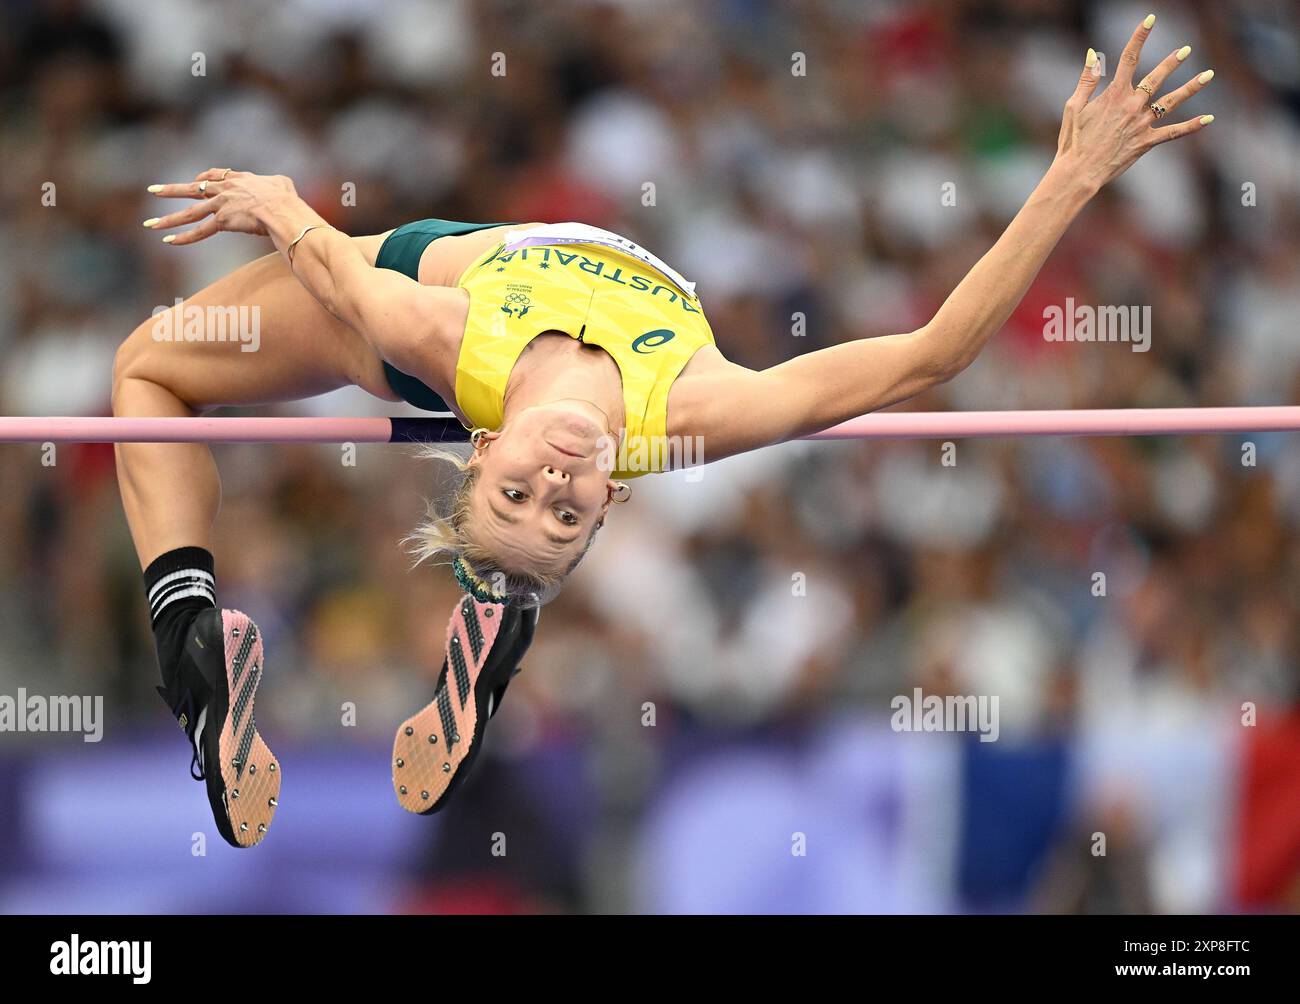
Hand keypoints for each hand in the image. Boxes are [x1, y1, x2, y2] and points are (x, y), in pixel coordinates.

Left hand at [143, 169, 298, 244]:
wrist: (281, 210)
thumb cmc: (287, 200)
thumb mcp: (283, 184)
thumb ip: (276, 183)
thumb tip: (282, 188)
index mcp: (239, 179)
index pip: (216, 176)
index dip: (204, 178)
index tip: (196, 180)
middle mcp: (225, 189)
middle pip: (193, 189)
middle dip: (171, 191)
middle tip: (153, 191)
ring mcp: (221, 204)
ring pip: (190, 212)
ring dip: (168, 219)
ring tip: (150, 224)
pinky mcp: (222, 220)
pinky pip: (200, 231)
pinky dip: (185, 237)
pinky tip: (170, 242)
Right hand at [1054, 15, 1213, 192]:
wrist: (1079, 172)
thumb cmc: (1073, 141)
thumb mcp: (1073, 107)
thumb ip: (1087, 79)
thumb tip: (1093, 54)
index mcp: (1114, 94)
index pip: (1129, 58)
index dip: (1140, 36)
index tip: (1150, 19)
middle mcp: (1132, 105)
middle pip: (1157, 77)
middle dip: (1172, 62)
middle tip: (1186, 50)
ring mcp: (1141, 124)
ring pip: (1171, 102)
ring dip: (1191, 87)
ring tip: (1208, 75)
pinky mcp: (1146, 142)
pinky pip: (1174, 132)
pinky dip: (1191, 126)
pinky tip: (1209, 119)